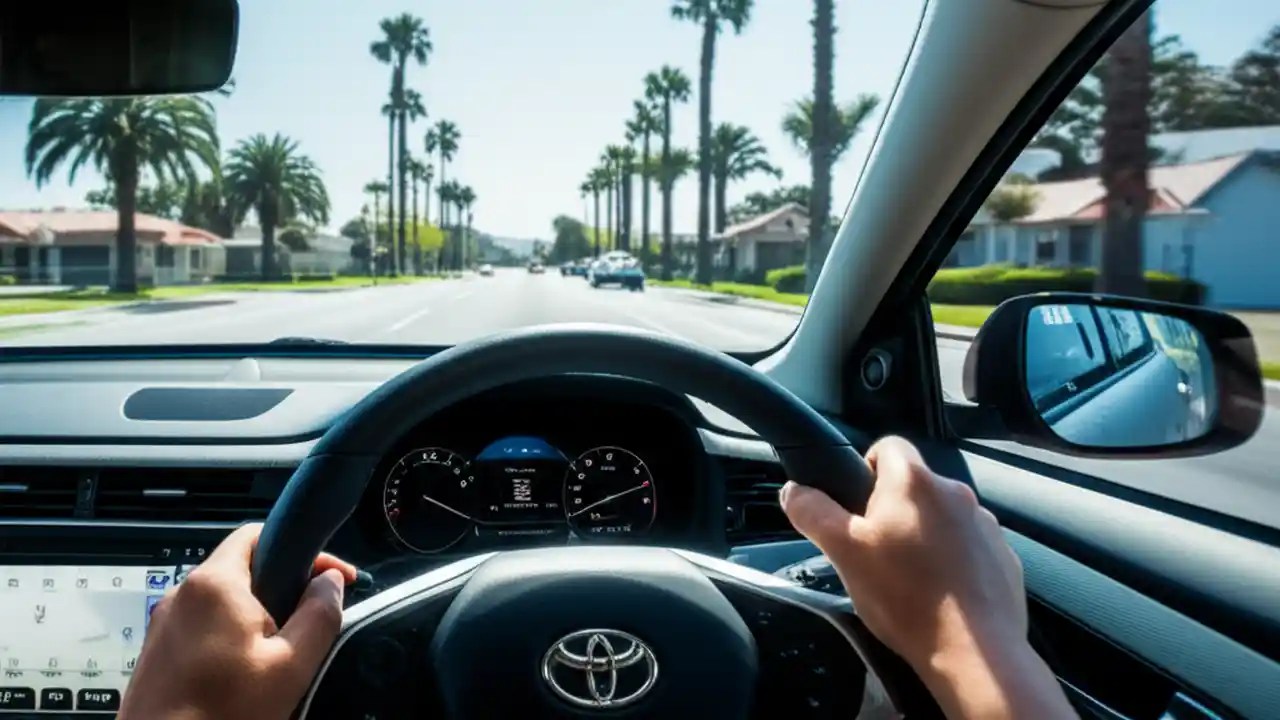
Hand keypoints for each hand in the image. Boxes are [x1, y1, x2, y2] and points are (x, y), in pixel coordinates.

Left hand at [119, 524, 357, 719]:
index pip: (261, 533)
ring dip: (257, 617)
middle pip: (244, 568)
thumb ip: (319, 615)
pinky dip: (231, 638)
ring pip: (225, 600)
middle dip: (283, 590)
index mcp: (214, 585)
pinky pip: (204, 626)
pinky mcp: (157, 651)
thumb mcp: (291, 667)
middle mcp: (182, 595)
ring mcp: (164, 624)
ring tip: (277, 658)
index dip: (305, 551)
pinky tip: (244, 674)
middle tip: (307, 625)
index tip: (333, 578)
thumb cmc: (221, 716)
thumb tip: (331, 581)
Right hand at [781, 436, 1074, 719]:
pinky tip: (940, 595)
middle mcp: (956, 492)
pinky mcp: (1003, 556)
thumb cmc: (905, 597)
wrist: (972, 651)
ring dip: (924, 536)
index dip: (865, 469)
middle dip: (893, 511)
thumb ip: (813, 512)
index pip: (886, 447)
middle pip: (913, 486)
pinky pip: (968, 547)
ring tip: (909, 579)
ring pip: (942, 518)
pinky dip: (952, 562)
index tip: (857, 506)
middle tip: (875, 551)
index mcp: (914, 481)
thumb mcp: (843, 552)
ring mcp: (985, 525)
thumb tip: (794, 491)